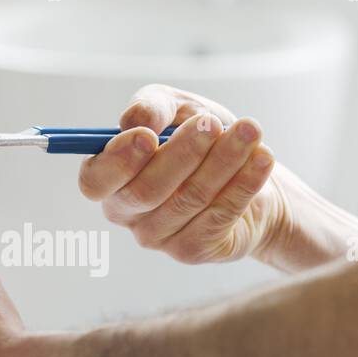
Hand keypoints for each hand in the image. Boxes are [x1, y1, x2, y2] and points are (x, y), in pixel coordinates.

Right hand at [78, 83, 280, 264]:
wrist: (248, 168)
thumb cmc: (202, 134)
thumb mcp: (177, 107)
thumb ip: (152, 107)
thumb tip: (135, 121)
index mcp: (110, 176)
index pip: (95, 181)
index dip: (118, 162)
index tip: (148, 137)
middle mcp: (126, 212)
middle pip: (146, 191)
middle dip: (181, 153)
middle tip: (211, 124)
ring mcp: (157, 237)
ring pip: (188, 199)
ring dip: (222, 161)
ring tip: (250, 130)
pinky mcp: (192, 250)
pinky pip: (218, 216)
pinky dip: (243, 183)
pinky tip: (262, 158)